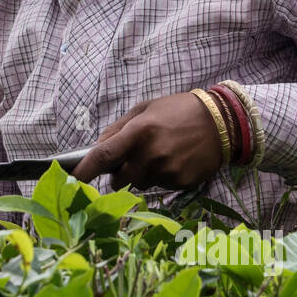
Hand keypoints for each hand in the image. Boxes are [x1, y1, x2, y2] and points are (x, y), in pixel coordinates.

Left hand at [70, 91, 226, 191]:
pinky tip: (175, 160)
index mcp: (139, 131)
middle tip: (132, 158)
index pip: (104, 156)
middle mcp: (152, 154)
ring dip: (141, 175)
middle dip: (118, 174)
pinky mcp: (181, 183)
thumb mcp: (145, 109)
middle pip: (119, 179)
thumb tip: (95, 148)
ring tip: (160, 154)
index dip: (85, 171)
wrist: (222, 122)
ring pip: (139, 185)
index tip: (73, 180)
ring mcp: (167, 171)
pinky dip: (161, 178)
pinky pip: (160, 187)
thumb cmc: (178, 111)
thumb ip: (117, 129)